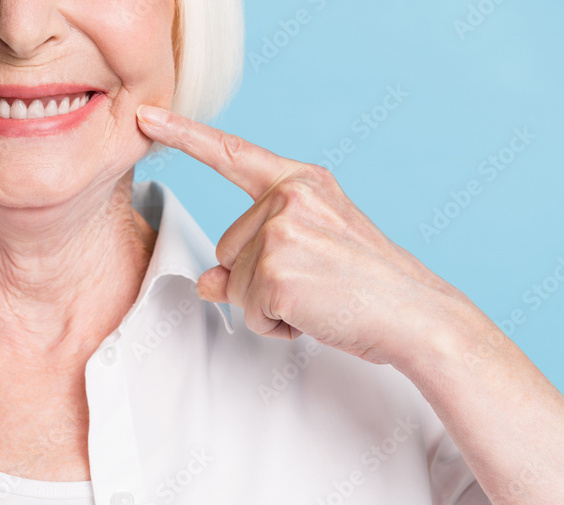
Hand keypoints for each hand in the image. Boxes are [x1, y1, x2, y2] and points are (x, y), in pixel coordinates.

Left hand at [135, 105, 475, 367]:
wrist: (415, 315)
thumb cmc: (367, 285)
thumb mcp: (307, 256)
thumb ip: (251, 257)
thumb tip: (205, 282)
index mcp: (301, 182)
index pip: (233, 154)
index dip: (185, 136)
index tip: (147, 118)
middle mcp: (289, 197)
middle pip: (227, 249)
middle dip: (259, 280)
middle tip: (315, 284)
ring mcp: (281, 231)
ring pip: (233, 284)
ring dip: (268, 305)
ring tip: (318, 299)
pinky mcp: (275, 271)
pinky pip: (249, 312)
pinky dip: (276, 326)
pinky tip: (315, 315)